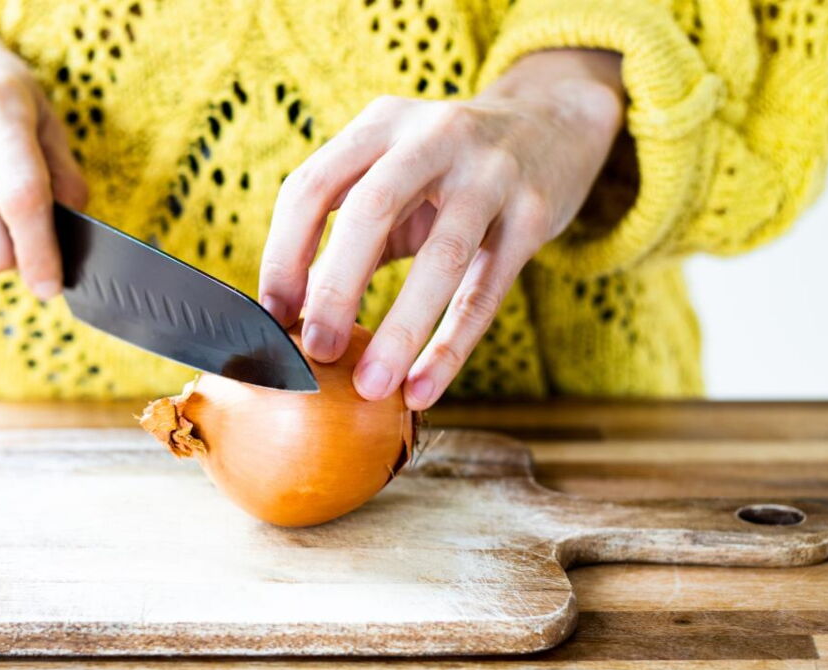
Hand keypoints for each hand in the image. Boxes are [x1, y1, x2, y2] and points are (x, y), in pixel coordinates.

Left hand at [259, 49, 623, 409]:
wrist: (555, 123)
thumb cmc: (451, 167)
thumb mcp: (394, 176)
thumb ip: (347, 234)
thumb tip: (292, 313)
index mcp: (381, 124)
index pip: (312, 186)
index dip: (284, 254)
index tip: (273, 316)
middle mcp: (434, 135)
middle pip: (371, 210)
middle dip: (337, 287)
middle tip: (317, 352)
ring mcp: (491, 172)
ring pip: (442, 256)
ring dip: (400, 329)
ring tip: (372, 386)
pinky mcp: (534, 214)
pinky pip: (486, 291)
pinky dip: (450, 347)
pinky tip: (423, 388)